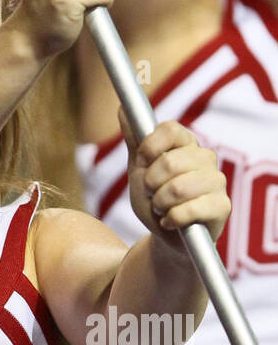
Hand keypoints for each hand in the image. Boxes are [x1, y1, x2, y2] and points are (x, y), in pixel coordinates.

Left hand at [120, 111, 230, 248]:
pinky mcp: (222, 206)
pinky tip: (171, 222)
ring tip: (162, 208)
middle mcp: (205, 158)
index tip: (142, 162)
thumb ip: (134, 139)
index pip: (170, 129)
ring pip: (178, 188)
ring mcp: (216, 181)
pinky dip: (171, 219)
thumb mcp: (139, 168)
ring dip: (160, 203)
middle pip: (170, 161)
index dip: (150, 147)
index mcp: (186, 143)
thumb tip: (122, 109)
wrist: (166, 235)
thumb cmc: (154, 197)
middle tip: (152, 193)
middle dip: (151, 184)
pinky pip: (189, 210)